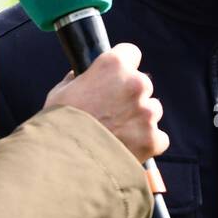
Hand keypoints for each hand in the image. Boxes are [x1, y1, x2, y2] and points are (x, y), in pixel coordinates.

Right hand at [43, 42, 168, 164]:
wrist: (64, 164)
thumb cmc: (59, 125)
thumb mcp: (62, 92)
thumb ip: (79, 79)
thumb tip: (82, 76)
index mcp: (113, 65)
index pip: (131, 53)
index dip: (123, 65)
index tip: (117, 77)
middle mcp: (136, 83)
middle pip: (143, 85)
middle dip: (130, 97)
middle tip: (111, 114)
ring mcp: (146, 111)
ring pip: (152, 111)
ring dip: (139, 119)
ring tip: (116, 135)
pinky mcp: (153, 138)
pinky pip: (158, 138)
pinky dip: (147, 143)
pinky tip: (127, 149)